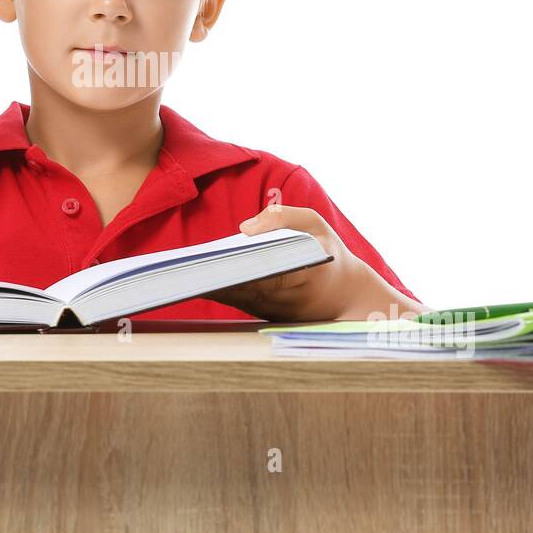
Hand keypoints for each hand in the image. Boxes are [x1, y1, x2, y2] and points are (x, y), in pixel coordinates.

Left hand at [204, 204, 366, 321]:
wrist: (345, 296)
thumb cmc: (328, 253)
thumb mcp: (317, 225)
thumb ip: (285, 217)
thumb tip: (245, 228)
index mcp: (305, 275)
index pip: (268, 275)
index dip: (241, 271)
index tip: (217, 263)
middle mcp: (287, 299)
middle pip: (246, 288)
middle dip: (218, 279)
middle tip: (191, 268)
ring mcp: (274, 311)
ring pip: (237, 298)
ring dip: (212, 287)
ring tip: (186, 272)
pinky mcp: (263, 315)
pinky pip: (237, 302)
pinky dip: (216, 291)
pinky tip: (195, 279)